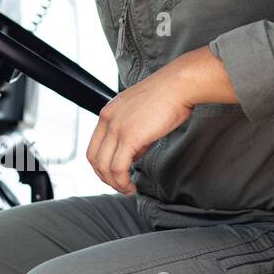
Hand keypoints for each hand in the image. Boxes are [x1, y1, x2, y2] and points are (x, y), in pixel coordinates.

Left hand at [86, 67, 193, 193]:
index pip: (94, 146)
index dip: (102, 165)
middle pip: (94, 159)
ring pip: (104, 167)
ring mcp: (116, 128)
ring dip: (115, 183)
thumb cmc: (168, 96)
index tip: (115, 175)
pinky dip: (122, 182)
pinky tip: (132, 186)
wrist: (179, 85)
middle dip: (105, 178)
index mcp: (108, 113)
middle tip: (120, 186)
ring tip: (128, 189)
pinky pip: (118, 168)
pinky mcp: (129, 137)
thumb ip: (132, 133)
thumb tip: (133, 155)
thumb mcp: (140, 114)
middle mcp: (107, 119)